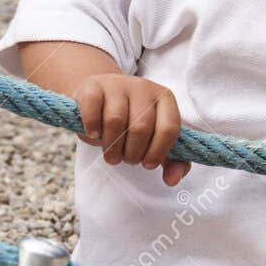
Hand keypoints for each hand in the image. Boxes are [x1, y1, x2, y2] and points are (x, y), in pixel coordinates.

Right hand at [74, 73, 190, 186]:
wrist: (102, 96)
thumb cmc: (131, 121)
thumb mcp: (154, 138)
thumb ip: (171, 161)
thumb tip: (172, 180)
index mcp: (165, 99)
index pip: (168, 129)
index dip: (157, 153)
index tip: (147, 164)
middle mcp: (143, 87)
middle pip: (141, 127)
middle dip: (132, 153)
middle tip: (126, 159)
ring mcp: (117, 84)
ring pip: (115, 120)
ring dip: (112, 147)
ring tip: (111, 155)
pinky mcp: (93, 86)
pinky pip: (93, 108)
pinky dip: (92, 127)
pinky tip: (95, 135)